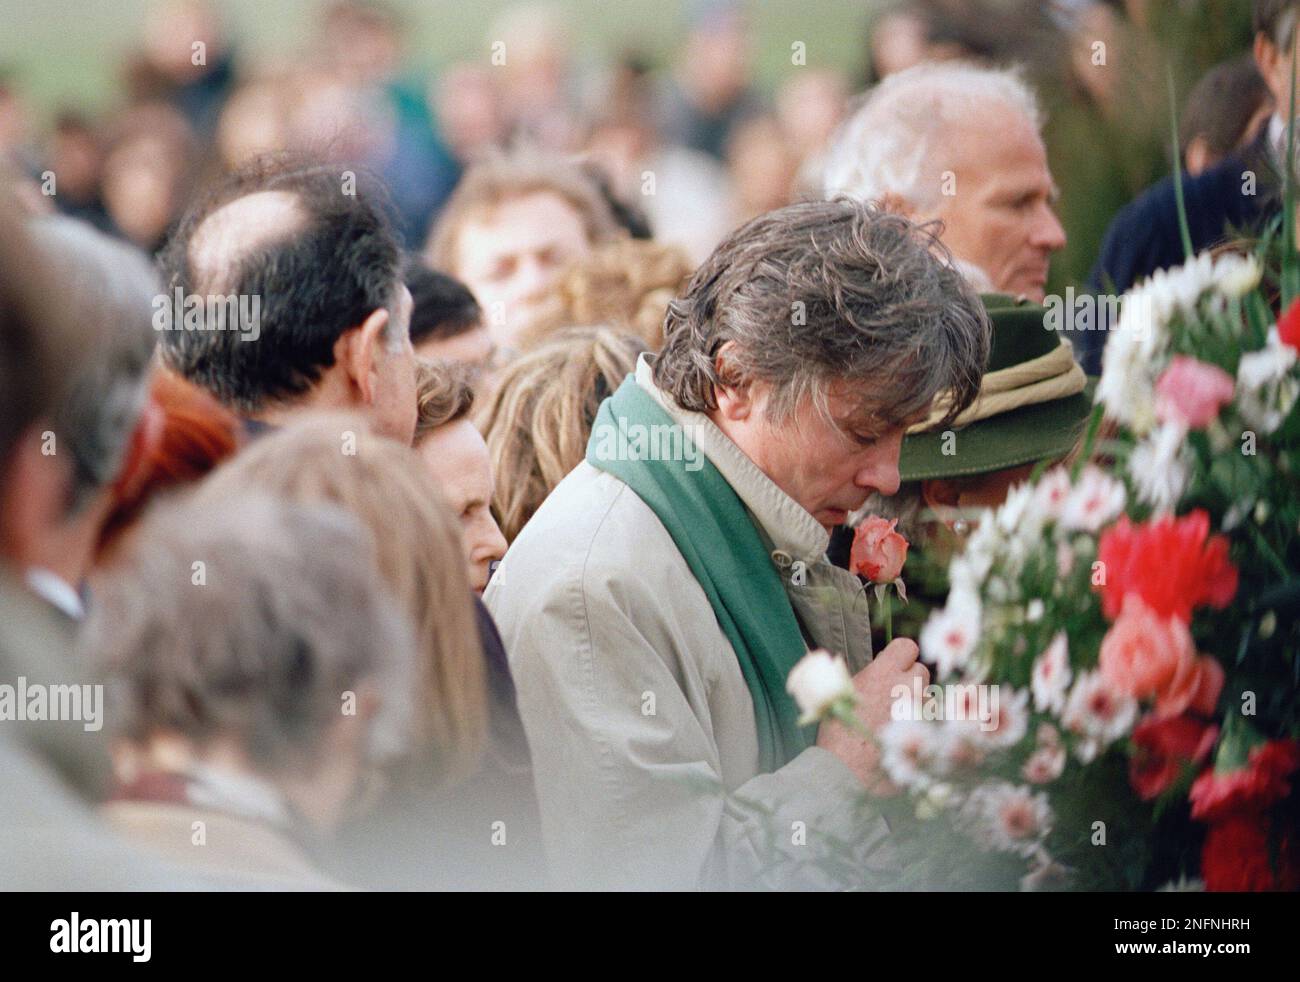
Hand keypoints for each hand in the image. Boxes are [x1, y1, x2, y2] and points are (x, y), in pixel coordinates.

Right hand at [816, 638, 928, 789]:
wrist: (848, 770)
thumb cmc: (840, 733)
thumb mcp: (845, 694)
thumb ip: (871, 676)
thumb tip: (885, 667)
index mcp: (883, 672)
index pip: (907, 647)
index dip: (902, 658)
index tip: (896, 668)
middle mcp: (907, 686)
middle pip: (921, 671)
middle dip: (911, 682)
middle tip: (895, 699)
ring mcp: (921, 710)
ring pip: (928, 696)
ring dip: (918, 705)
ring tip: (897, 724)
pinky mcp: (930, 732)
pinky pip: (932, 720)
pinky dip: (923, 726)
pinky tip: (905, 738)